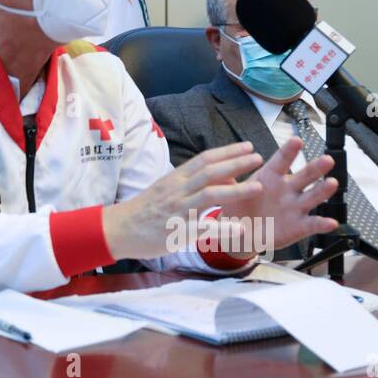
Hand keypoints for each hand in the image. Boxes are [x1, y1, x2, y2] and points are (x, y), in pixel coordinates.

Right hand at [103, 142, 265, 259]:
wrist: (119, 229)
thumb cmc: (145, 209)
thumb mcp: (166, 189)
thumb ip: (190, 182)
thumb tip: (217, 177)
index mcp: (175, 179)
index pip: (204, 159)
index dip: (227, 152)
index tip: (247, 146)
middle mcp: (177, 190)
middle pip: (210, 172)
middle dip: (236, 163)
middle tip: (258, 157)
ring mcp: (177, 210)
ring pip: (209, 195)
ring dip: (236, 191)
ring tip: (258, 187)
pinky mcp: (177, 231)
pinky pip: (203, 228)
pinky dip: (223, 228)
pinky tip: (241, 229)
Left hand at [218, 136, 339, 250]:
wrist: (240, 233)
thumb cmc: (240, 206)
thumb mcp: (234, 190)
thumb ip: (230, 181)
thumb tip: (214, 167)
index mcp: (270, 176)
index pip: (281, 160)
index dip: (289, 151)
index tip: (296, 140)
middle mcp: (287, 189)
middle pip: (304, 175)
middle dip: (316, 167)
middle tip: (327, 159)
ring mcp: (294, 207)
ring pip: (312, 196)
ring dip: (323, 190)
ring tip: (332, 183)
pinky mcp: (299, 226)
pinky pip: (312, 224)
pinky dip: (322, 224)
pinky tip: (331, 222)